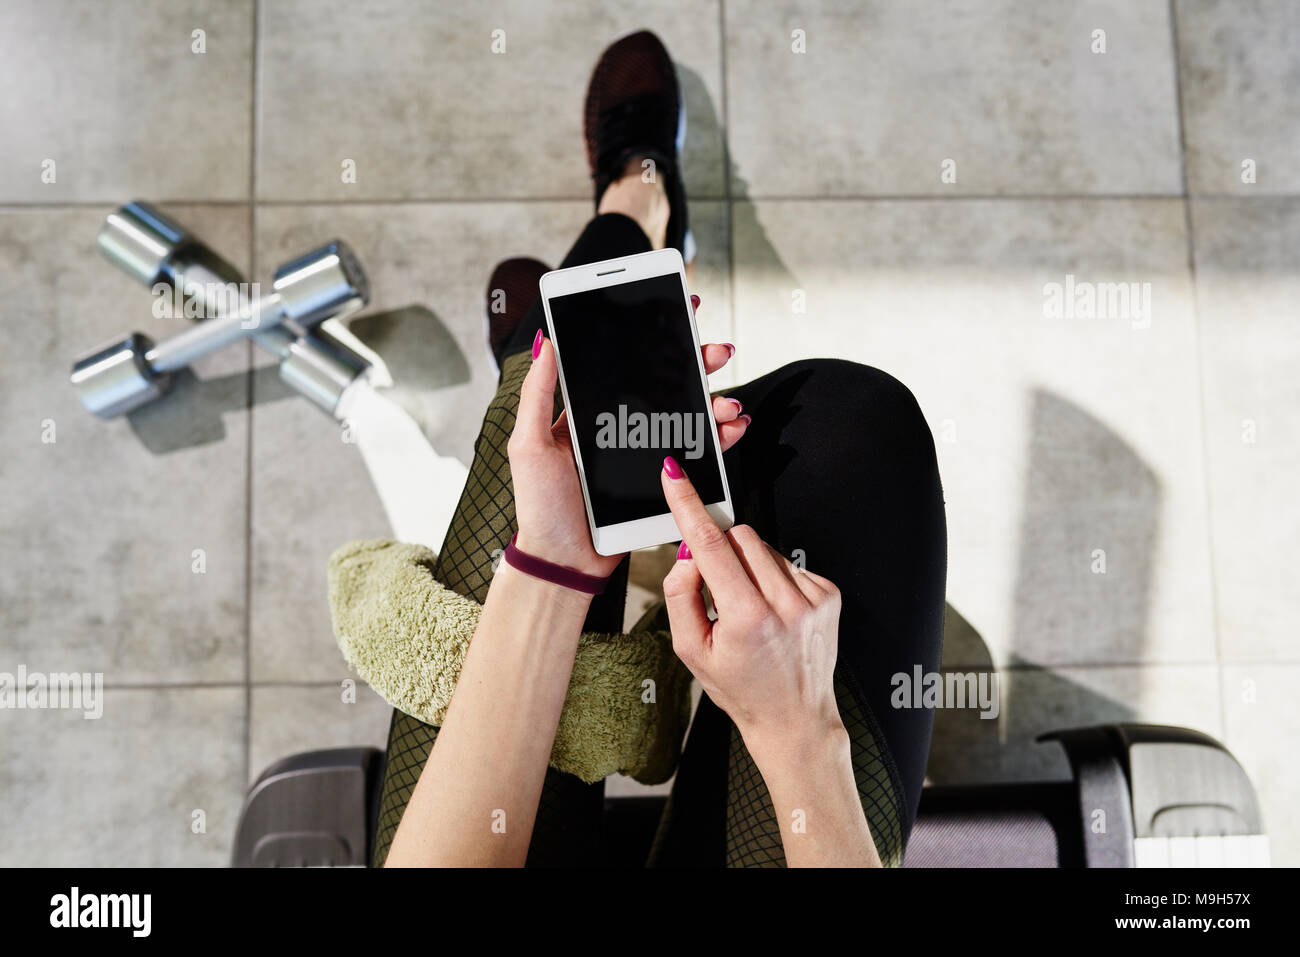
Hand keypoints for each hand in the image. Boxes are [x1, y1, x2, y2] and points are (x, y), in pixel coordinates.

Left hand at [509, 295, 746, 577]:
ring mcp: (646, 451)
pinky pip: (699, 452)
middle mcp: (622, 425)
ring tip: (727, 402)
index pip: (627, 362)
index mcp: (590, 410)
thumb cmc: (540, 504)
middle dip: (698, 361)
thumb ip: (538, 392)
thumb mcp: (528, 442)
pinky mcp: (664, 479)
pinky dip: (722, 437)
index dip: (656, 334)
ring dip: (716, 400)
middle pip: (669, 381)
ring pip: (690, 413)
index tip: (682, 307)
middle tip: (717, 350)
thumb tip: (546, 339)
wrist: (562, 561)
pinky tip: (733, 427)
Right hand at [658, 459, 845, 762]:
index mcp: (748, 619)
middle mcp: (785, 604)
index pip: (711, 545)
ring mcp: (812, 597)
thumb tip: (687, 554)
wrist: (795, 720)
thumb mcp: (692, 651)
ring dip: (748, 566)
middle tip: (717, 587)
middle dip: (721, 550)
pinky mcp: (828, 594)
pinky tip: (772, 612)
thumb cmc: (742, 690)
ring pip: (764, 547)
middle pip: (740, 536)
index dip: (689, 506)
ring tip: (750, 609)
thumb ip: (680, 596)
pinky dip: (772, 578)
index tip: (676, 477)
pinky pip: (788, 562)